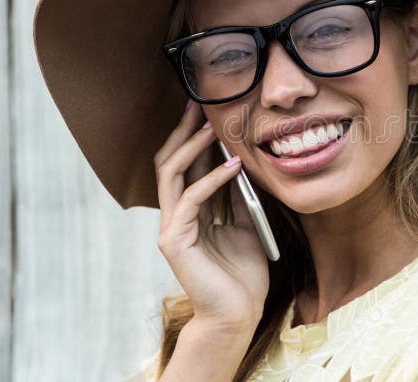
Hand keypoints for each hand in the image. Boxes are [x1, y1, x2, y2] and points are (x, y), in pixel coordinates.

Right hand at [153, 100, 268, 331]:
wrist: (240, 312)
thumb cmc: (243, 273)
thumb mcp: (246, 224)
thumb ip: (238, 196)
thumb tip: (242, 161)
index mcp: (191, 211)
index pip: (187, 164)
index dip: (196, 136)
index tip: (209, 110)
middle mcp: (175, 215)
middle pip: (170, 161)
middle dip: (184, 131)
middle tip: (198, 103)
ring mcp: (171, 227)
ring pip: (171, 173)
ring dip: (193, 146)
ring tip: (213, 126)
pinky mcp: (174, 240)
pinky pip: (191, 199)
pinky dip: (212, 178)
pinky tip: (234, 164)